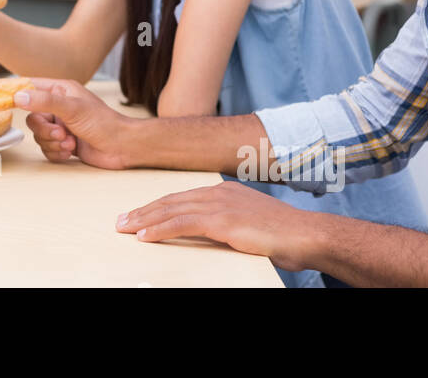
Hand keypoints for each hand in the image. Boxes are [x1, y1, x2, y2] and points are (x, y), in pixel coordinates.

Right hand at [14, 78, 131, 169]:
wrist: (122, 147)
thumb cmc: (103, 123)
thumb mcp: (72, 108)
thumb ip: (44, 101)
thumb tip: (18, 96)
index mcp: (61, 90)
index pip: (31, 86)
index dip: (18, 93)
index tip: (5, 101)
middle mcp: (59, 107)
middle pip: (32, 118)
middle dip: (44, 130)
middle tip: (60, 133)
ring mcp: (61, 125)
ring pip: (39, 136)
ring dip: (52, 143)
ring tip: (70, 142)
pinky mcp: (64, 143)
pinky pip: (47, 149)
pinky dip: (56, 152)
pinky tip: (70, 151)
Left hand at [115, 182, 311, 270]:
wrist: (306, 234)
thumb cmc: (283, 234)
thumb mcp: (249, 224)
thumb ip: (227, 224)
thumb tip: (211, 233)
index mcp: (223, 192)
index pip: (181, 198)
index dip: (157, 206)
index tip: (138, 215)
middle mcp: (218, 193)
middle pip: (170, 201)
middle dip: (143, 211)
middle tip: (121, 221)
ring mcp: (219, 205)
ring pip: (171, 211)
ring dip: (144, 220)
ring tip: (124, 228)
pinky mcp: (222, 221)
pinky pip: (181, 224)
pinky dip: (159, 230)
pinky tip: (144, 236)